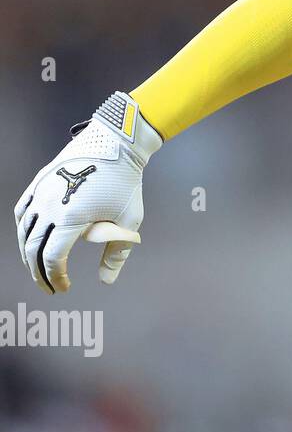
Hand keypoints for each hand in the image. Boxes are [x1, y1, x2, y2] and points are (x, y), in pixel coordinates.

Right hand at [14, 92, 161, 293]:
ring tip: (38, 266)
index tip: (64, 288)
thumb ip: (117, 253)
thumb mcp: (129, 220)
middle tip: (48, 286)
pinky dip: (24, 229)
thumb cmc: (126, 183)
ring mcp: (41, 192)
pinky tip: (30, 239)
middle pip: (33, 248)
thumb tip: (107, 281)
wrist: (117, 143)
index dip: (55, 276)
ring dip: (28, 252)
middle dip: (38, 271)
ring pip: (24, 230)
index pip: (53, 257)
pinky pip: (22, 210)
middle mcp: (50, 206)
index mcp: (71, 218)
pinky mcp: (40, 182)